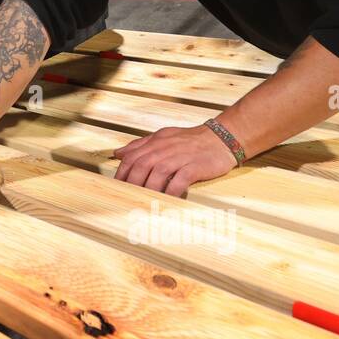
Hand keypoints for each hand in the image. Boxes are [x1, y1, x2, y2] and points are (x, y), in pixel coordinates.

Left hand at [112, 123, 238, 195]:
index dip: (122, 173)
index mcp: (156, 142)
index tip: (116, 186)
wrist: (221, 138)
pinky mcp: (195, 166)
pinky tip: (167, 200)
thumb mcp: (162, 137)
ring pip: (158, 173)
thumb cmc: (190, 140)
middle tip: (127, 198)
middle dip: (132, 183)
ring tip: (144, 202)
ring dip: (149, 189)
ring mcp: (181, 157)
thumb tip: (118, 153)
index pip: (132, 157)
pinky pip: (180, 180)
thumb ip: (140, 145)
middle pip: (142, 166)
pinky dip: (171, 191)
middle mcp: (165, 148)